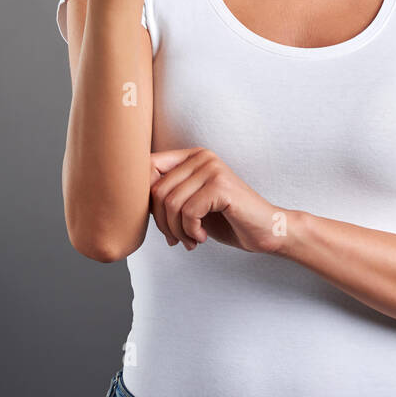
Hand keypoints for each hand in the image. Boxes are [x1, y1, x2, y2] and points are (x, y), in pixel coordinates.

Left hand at [147, 148, 287, 254]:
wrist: (266, 230)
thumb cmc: (227, 219)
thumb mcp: (191, 204)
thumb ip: (168, 195)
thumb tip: (129, 201)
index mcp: (192, 156)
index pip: (147, 168)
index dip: (145, 200)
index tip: (161, 222)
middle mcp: (201, 157)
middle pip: (156, 190)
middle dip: (162, 222)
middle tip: (177, 238)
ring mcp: (212, 169)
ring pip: (170, 204)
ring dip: (177, 231)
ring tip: (191, 239)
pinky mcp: (221, 186)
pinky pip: (188, 212)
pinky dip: (191, 231)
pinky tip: (203, 236)